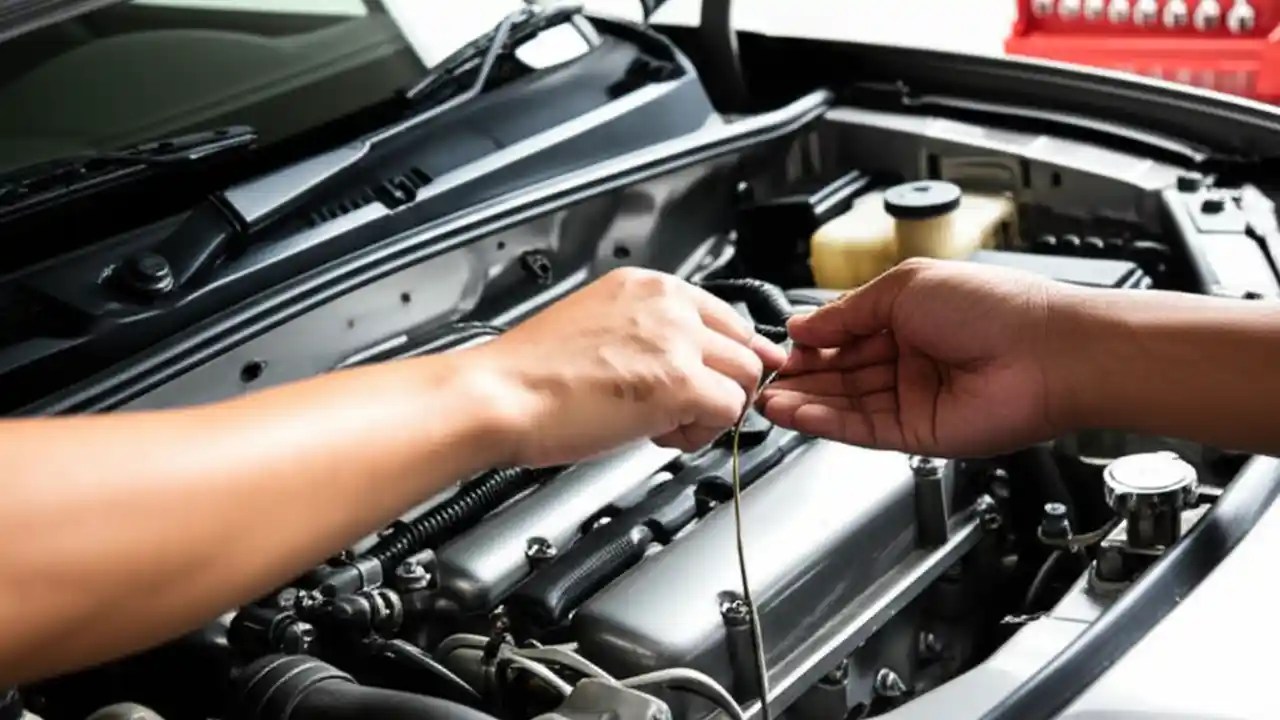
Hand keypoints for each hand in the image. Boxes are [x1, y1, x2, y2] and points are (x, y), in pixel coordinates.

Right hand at [464, 268, 785, 466]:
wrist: (501, 395)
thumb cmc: (530, 374)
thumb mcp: (596, 325)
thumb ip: (643, 334)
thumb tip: (671, 362)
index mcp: (647, 286)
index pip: (723, 316)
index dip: (724, 356)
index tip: (722, 377)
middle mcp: (669, 306)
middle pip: (744, 344)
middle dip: (726, 383)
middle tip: (690, 411)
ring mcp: (678, 342)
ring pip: (746, 377)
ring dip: (718, 409)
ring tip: (671, 426)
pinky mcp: (681, 383)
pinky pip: (730, 410)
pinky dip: (705, 433)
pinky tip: (663, 436)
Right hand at [759, 258, 1077, 456]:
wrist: (1049, 354)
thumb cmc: (996, 307)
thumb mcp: (904, 287)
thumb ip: (847, 312)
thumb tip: (803, 324)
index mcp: (909, 316)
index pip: (845, 333)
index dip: (811, 341)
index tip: (777, 347)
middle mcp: (910, 358)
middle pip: (841, 372)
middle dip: (800, 376)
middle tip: (762, 379)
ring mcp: (913, 397)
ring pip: (846, 403)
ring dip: (805, 402)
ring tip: (767, 400)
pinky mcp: (917, 433)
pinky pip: (861, 429)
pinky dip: (826, 422)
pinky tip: (795, 413)